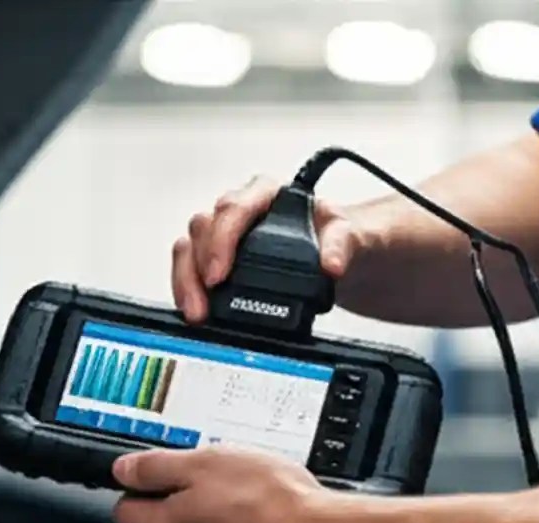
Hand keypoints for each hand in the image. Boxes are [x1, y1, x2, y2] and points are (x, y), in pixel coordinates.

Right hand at [172, 176, 371, 322]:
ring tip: (197, 313)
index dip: (220, 240)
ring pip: (189, 248)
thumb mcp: (352, 234)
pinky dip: (187, 289)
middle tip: (205, 301)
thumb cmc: (339, 236)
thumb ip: (343, 243)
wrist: (337, 258)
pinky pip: (190, 268)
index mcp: (267, 194)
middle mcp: (240, 211)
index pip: (233, 208)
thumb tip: (330, 263)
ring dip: (186, 281)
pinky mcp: (218, 259)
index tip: (219, 273)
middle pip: (202, 228)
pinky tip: (195, 311)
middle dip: (197, 268)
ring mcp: (225, 235)